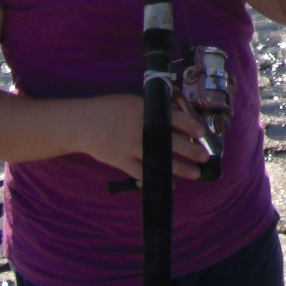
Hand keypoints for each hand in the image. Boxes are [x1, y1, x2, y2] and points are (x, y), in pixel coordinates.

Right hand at [77, 93, 211, 181]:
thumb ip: (153, 109)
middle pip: (168, 140)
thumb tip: (178, 114)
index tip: (201, 132)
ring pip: (158, 159)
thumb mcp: (132, 101)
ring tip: (195, 173)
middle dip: (188, 150)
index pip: (170, 117)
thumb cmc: (110, 110)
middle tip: (204, 156)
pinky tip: (169, 184)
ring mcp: (129, 145)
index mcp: (142, 110)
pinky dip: (155, 179)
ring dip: (178, 167)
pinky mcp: (120, 160)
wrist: (81, 123)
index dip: (188, 125)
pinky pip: (140, 172)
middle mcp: (137, 128)